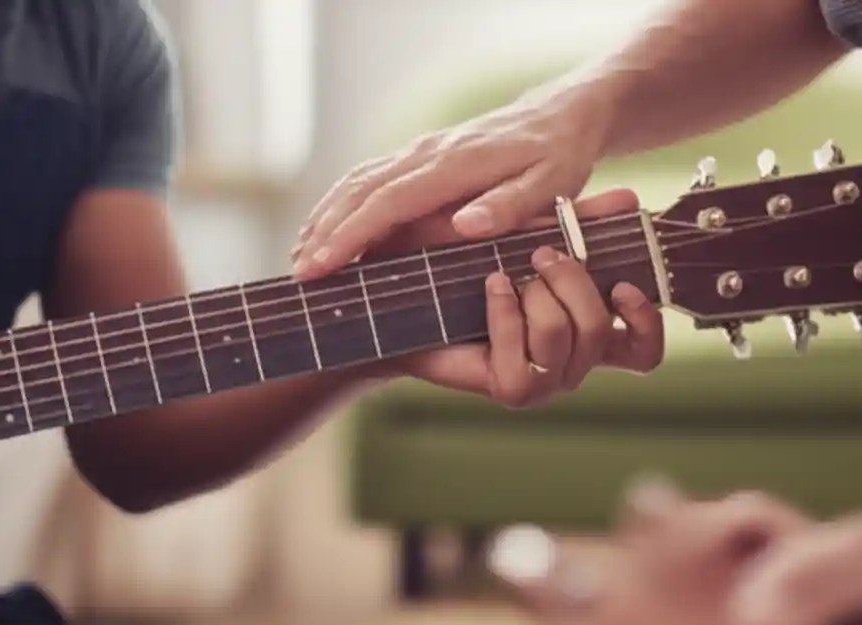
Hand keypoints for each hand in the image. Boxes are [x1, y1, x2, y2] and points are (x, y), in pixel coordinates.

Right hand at [293, 78, 613, 278]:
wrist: (563, 113)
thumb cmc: (561, 155)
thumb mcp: (553, 183)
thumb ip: (511, 205)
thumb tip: (464, 226)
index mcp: (456, 164)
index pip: (390, 202)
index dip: (352, 235)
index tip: (323, 265)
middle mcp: (429, 153)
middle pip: (362, 190)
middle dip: (326, 231)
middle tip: (298, 274)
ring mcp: (421, 150)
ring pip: (359, 180)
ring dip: (326, 216)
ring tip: (300, 256)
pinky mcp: (421, 153)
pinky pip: (370, 176)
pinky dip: (341, 202)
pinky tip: (327, 226)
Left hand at [379, 188, 661, 408]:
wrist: (407, 292)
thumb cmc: (466, 262)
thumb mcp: (529, 232)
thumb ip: (580, 222)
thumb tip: (629, 198)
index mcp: (586, 330)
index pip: (644, 350)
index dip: (645, 321)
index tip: (624, 282)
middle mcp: (571, 361)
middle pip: (599, 331)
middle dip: (571, 283)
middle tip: (540, 254)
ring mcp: (542, 380)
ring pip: (563, 340)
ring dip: (535, 298)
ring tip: (504, 272)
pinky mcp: (509, 389)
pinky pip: (524, 358)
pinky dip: (507, 316)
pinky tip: (491, 288)